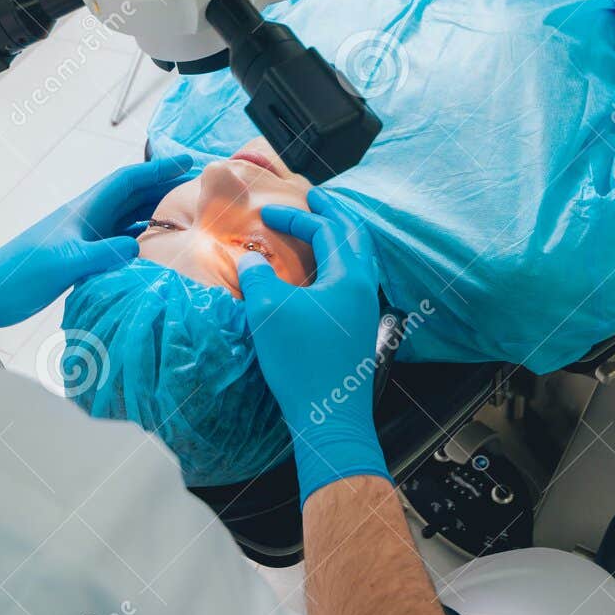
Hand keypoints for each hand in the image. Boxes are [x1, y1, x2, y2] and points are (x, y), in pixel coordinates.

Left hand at [0, 154, 192, 349]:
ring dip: (157, 212)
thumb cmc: (21, 274)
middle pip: (134, 195)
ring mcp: (86, 236)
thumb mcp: (64, 264)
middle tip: (199, 187)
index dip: (158, 169)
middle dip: (166, 186)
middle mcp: (88, 218)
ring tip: (188, 215)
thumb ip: (101, 255)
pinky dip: (142, 239)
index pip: (128, 181)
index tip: (186, 160)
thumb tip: (137, 248)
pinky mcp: (83, 255)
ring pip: (129, 216)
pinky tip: (158, 247)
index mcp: (84, 211)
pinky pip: (121, 239)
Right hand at [237, 188, 389, 504]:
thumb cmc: (300, 361)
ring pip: (358, 258)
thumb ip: (257, 276)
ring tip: (318, 228)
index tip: (266, 213)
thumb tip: (249, 259)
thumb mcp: (268, 311)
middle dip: (333, 213)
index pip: (326, 229)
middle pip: (355, 236)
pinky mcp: (358, 330)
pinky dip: (337, 262)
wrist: (329, 417)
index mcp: (350, 276)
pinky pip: (352, 279)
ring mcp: (365, 310)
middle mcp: (365, 287)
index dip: (295, 216)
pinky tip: (318, 273)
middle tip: (315, 197)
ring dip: (339, 237)